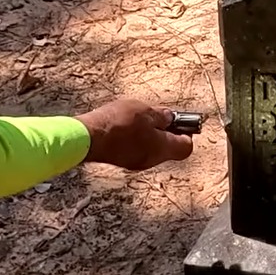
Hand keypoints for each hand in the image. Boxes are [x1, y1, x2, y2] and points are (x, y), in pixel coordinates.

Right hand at [78, 98, 195, 169]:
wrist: (88, 138)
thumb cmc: (119, 123)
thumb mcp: (145, 112)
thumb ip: (161, 116)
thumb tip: (170, 118)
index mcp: (162, 149)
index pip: (186, 147)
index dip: (187, 132)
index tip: (181, 120)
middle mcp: (151, 160)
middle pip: (168, 148)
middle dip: (167, 131)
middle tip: (158, 116)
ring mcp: (135, 162)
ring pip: (151, 149)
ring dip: (150, 134)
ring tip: (138, 118)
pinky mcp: (121, 160)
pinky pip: (136, 149)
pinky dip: (136, 138)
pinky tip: (125, 125)